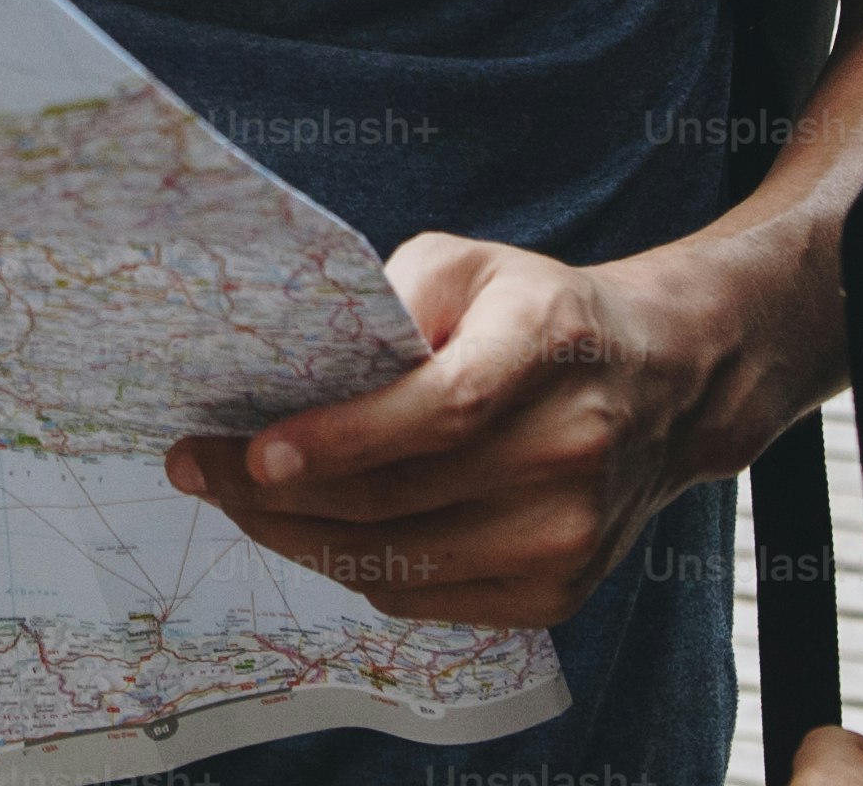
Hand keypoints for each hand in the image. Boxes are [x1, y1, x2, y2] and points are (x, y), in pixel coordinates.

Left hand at [166, 231, 760, 629]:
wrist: (662, 385)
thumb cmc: (540, 315)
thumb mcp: (471, 266)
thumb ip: (392, 297)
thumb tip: (294, 359)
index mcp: (546, 348)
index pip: (439, 413)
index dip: (340, 440)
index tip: (254, 451)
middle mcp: (566, 451)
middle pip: (399, 500)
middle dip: (276, 493)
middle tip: (199, 468)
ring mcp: (565, 537)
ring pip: (398, 562)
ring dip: (298, 537)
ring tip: (236, 500)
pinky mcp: (555, 594)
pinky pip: (423, 597)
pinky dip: (353, 567)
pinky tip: (309, 528)